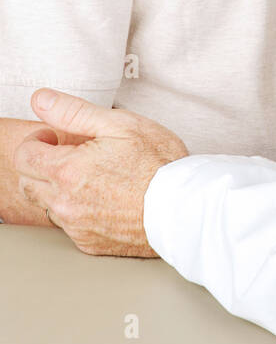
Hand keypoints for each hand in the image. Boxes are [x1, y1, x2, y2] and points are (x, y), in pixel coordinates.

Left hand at [14, 90, 187, 256]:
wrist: (183, 208)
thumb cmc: (158, 165)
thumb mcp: (120, 124)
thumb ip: (74, 112)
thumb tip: (42, 100)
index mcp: (67, 171)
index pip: (23, 156)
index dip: (37, 140)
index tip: (54, 138)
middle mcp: (65, 203)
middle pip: (28, 183)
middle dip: (41, 165)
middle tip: (70, 154)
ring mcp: (76, 227)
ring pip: (47, 206)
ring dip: (57, 189)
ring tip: (90, 176)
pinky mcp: (89, 243)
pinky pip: (69, 225)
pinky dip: (77, 210)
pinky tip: (102, 198)